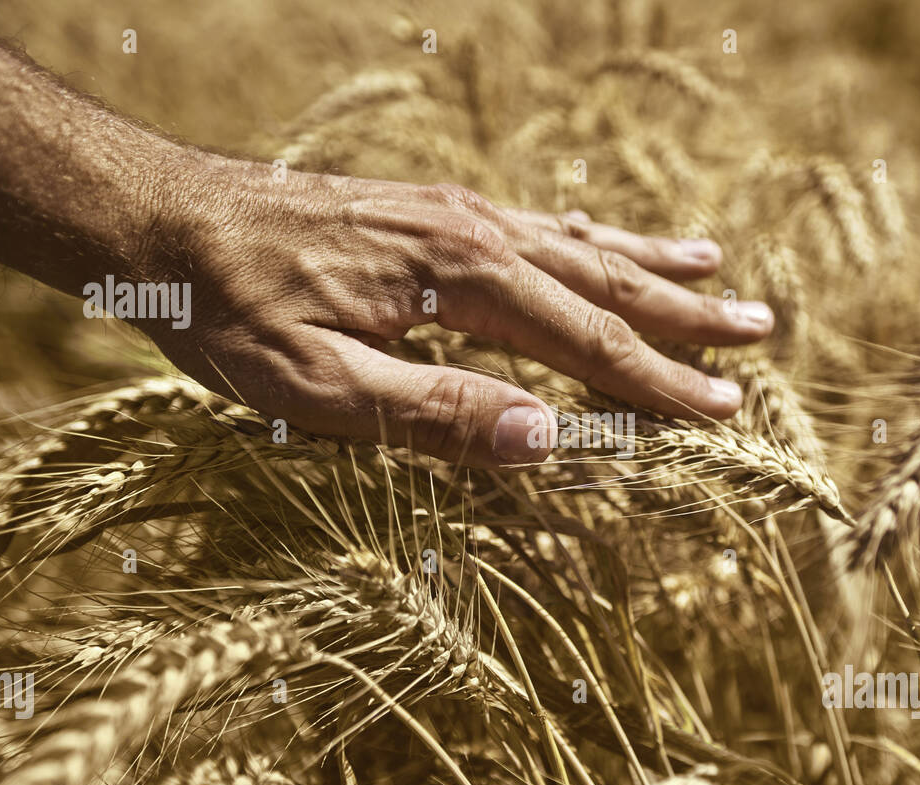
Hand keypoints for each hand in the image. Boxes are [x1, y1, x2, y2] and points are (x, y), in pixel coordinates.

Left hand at [137, 158, 774, 465]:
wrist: (160, 216)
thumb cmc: (229, 313)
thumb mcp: (319, 389)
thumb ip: (437, 414)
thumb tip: (546, 438)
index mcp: (460, 282)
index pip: (585, 345)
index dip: (658, 383)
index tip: (724, 409)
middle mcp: (473, 234)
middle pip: (602, 283)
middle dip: (682, 317)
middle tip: (759, 333)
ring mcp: (453, 215)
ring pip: (577, 244)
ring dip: (649, 265)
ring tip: (716, 269)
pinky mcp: (427, 212)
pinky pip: (533, 223)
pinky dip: (586, 237)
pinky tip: (603, 240)